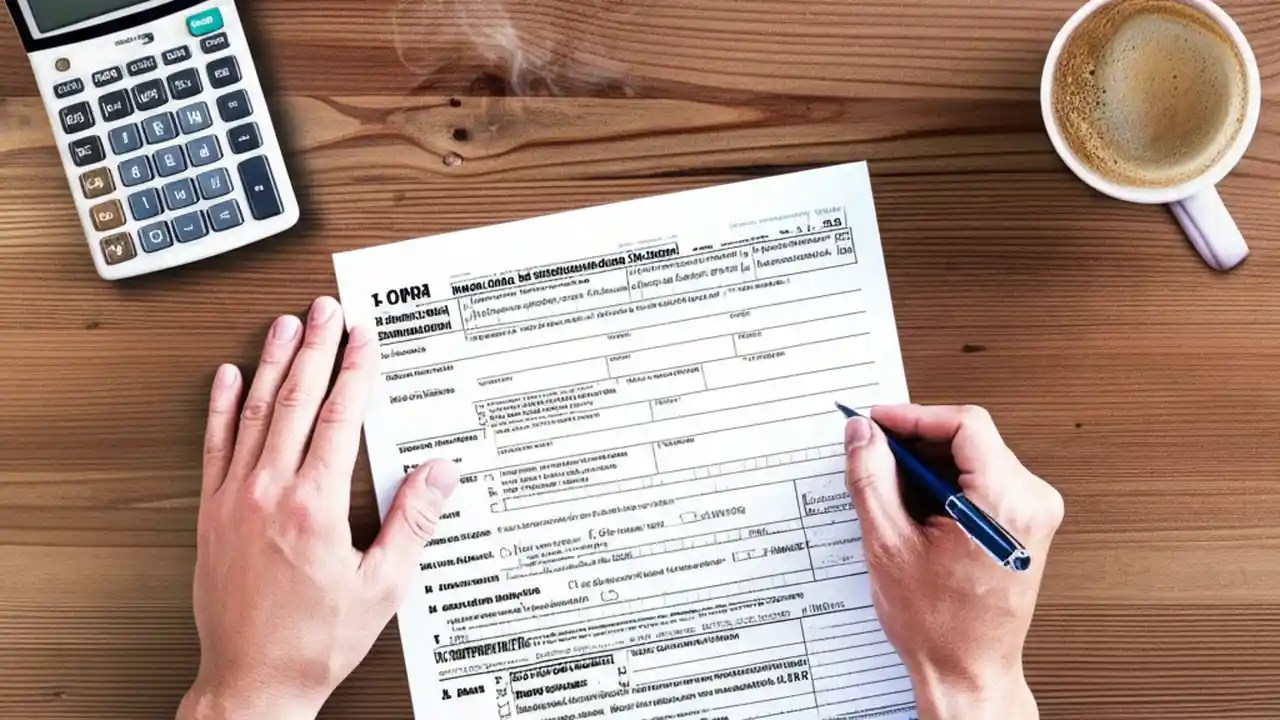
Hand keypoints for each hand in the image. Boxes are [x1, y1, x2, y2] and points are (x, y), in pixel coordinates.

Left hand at [178, 297, 458, 719]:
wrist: (252, 682)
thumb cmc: (314, 642)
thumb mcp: (382, 587)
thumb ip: (411, 523)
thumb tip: (438, 475)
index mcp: (314, 506)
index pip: (339, 418)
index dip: (354, 371)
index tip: (363, 339)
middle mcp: (269, 493)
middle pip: (296, 401)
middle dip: (315, 349)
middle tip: (325, 310)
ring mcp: (234, 500)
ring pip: (255, 413)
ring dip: (272, 364)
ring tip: (284, 326)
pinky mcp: (212, 514)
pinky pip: (216, 447)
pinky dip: (222, 408)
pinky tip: (229, 378)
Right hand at [844, 405, 1063, 719]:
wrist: (967, 671)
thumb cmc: (940, 627)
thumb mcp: (888, 544)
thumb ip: (871, 478)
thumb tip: (863, 435)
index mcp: (1006, 504)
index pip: (964, 425)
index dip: (913, 416)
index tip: (878, 421)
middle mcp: (1031, 504)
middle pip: (969, 439)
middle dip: (916, 443)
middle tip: (874, 454)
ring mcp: (1033, 514)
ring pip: (974, 457)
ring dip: (928, 464)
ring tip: (891, 490)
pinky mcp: (1025, 524)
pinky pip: (982, 480)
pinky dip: (944, 483)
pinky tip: (915, 507)